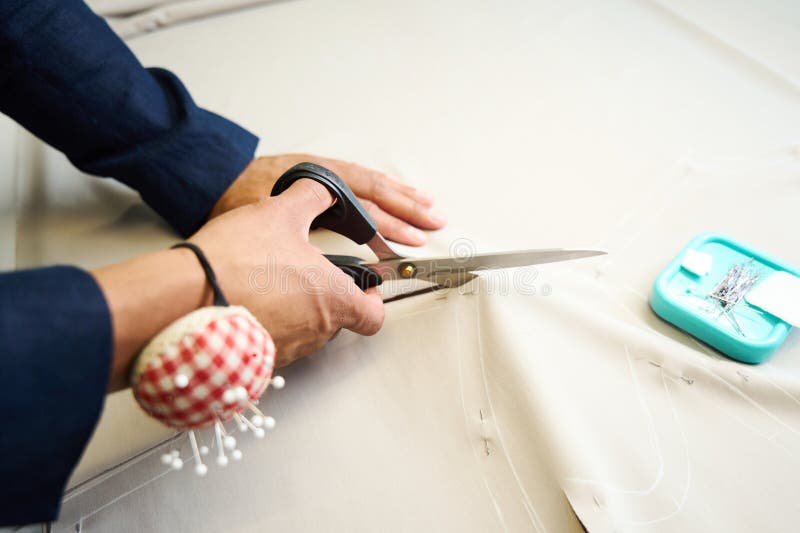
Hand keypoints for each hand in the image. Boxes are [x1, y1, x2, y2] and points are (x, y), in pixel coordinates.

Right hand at [193, 179, 384, 365]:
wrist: (184, 296)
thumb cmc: (235, 261)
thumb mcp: (280, 212)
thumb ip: (311, 198)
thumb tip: (323, 190)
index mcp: (333, 300)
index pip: (373, 316)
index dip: (372, 299)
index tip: (362, 285)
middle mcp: (315, 333)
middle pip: (337, 321)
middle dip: (326, 297)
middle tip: (303, 273)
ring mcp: (287, 350)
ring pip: (305, 333)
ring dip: (295, 311)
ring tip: (269, 283)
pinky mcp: (258, 359)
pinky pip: (273, 343)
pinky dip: (267, 325)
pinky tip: (247, 301)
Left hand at [209, 154, 446, 245]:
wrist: (209, 176)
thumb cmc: (232, 197)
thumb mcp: (261, 217)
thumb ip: (295, 233)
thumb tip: (322, 263)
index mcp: (315, 177)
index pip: (364, 198)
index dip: (390, 220)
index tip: (411, 238)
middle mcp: (323, 174)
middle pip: (374, 190)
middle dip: (407, 208)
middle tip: (434, 223)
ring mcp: (322, 177)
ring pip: (369, 186)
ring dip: (399, 199)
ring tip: (426, 210)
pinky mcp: (316, 185)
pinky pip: (356, 187)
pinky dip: (380, 196)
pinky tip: (394, 203)